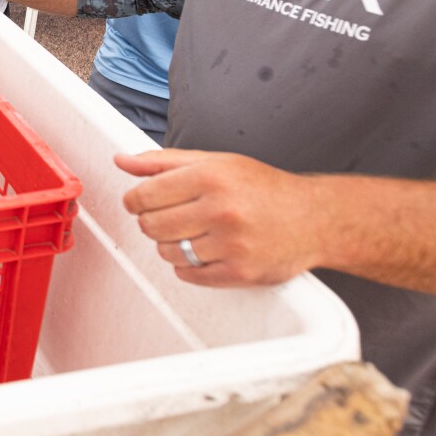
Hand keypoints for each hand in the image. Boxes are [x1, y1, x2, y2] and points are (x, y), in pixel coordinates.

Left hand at [116, 149, 326, 286]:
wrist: (314, 218)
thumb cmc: (262, 188)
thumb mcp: (215, 162)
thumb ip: (164, 162)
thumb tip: (121, 159)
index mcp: (211, 176)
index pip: (144, 195)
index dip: (135, 200)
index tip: (141, 202)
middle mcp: (221, 209)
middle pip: (151, 226)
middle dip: (153, 222)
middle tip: (172, 217)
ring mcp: (231, 244)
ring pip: (167, 252)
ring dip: (172, 245)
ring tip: (194, 233)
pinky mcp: (240, 272)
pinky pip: (188, 275)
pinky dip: (189, 266)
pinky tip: (206, 251)